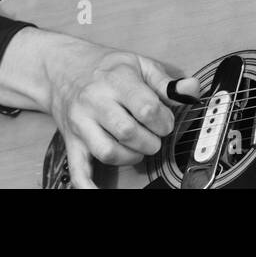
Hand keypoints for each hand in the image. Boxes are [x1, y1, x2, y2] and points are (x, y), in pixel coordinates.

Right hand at [39, 33, 199, 188]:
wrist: (64, 68)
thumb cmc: (106, 68)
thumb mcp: (139, 64)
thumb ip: (167, 81)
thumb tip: (191, 91)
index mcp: (116, 81)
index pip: (146, 109)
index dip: (164, 120)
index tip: (166, 121)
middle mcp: (95, 102)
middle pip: (129, 133)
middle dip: (151, 140)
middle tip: (155, 135)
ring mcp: (81, 124)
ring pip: (108, 152)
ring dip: (131, 157)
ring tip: (139, 148)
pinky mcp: (72, 142)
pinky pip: (78, 169)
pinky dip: (89, 186)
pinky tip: (98, 191)